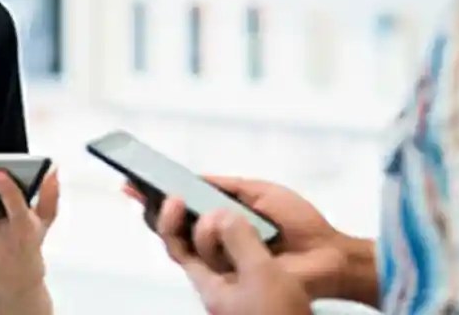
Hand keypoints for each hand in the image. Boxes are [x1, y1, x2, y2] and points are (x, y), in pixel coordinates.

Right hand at [124, 175, 360, 300]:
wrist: (328, 252)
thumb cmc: (299, 223)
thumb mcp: (258, 192)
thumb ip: (223, 186)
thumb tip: (191, 178)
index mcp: (220, 219)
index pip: (179, 210)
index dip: (153, 198)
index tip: (130, 181)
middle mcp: (214, 242)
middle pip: (170, 230)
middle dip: (157, 210)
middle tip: (149, 192)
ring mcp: (219, 262)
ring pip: (182, 245)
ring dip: (199, 225)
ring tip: (216, 212)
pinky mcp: (228, 280)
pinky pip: (202, 262)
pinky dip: (209, 240)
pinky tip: (218, 223)